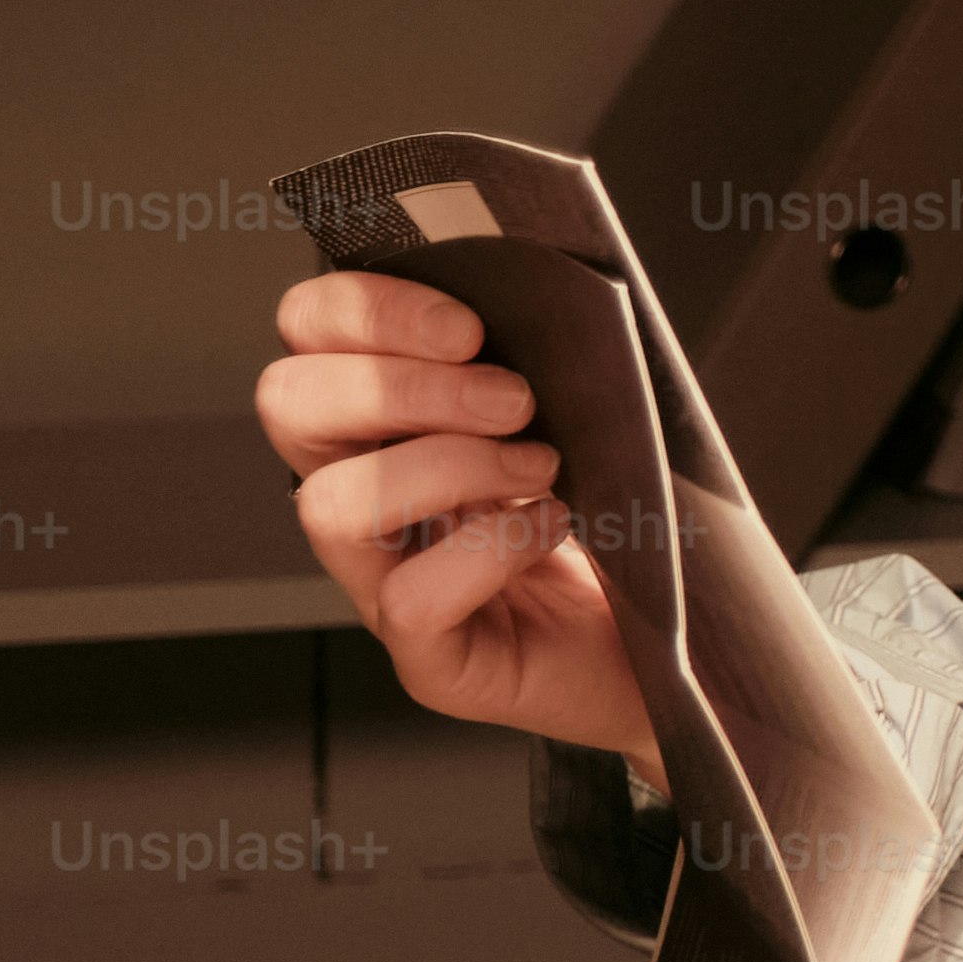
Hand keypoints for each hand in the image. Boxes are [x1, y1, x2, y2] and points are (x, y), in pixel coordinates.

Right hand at [258, 270, 660, 772]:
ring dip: (447, 465)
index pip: (308, 332)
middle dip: (400, 384)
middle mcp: (364, 496)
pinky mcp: (428, 658)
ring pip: (330, 505)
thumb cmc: (621, 517)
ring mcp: (381, 582)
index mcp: (385, 419)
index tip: (471, 325)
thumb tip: (537, 303)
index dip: (366, 310)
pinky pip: (412, 599)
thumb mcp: (575, 412)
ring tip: (542, 466)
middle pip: (289, 404)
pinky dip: (492, 549)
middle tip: (513, 400)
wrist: (672, 637)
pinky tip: (553, 526)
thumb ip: (531, 355)